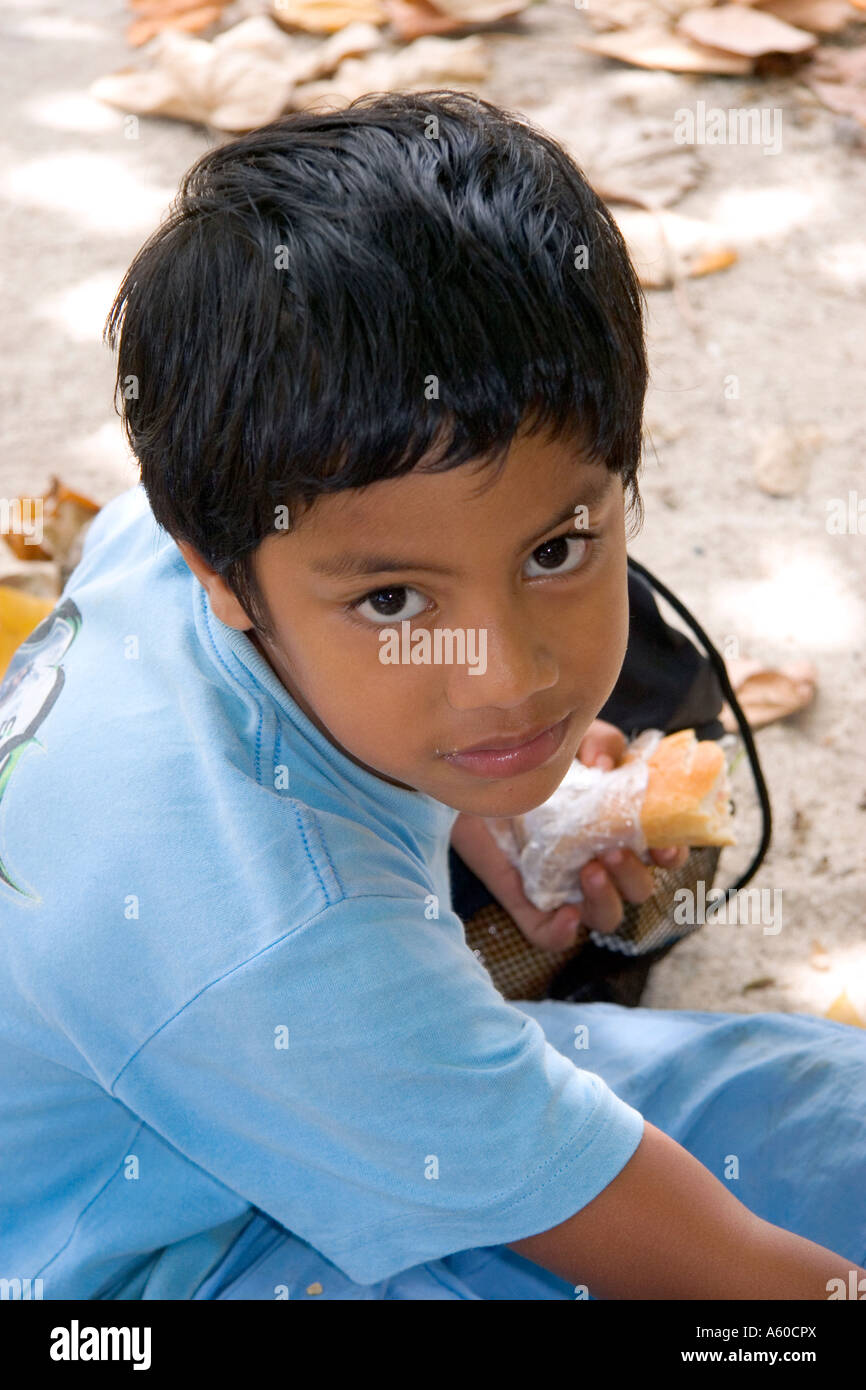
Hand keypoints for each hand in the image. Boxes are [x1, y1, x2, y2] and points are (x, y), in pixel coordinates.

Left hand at [450, 718, 689, 951]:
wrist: (474, 774)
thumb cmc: (532, 759)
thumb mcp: (570, 740)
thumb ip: (599, 742)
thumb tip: (607, 765)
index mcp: (618, 828)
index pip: (661, 853)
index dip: (670, 854)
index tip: (663, 846)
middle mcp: (599, 861)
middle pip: (638, 889)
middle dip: (633, 876)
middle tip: (610, 851)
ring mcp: (565, 886)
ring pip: (605, 918)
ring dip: (607, 901)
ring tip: (589, 870)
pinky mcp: (527, 901)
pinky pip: (549, 935)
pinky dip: (561, 933)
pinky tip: (566, 914)